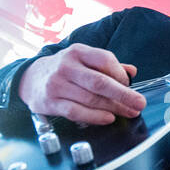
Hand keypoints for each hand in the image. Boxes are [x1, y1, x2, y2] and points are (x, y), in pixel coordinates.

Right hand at [17, 44, 144, 124]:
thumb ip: (107, 65)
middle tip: (139, 103)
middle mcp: (66, 66)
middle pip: (100, 82)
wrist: (30, 78)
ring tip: (127, 113)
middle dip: (123, 95)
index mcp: (78, 51)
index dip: (120, 74)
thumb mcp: (83, 60)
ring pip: (90, 99)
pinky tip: (108, 118)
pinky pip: (76, 112)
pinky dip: (94, 117)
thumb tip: (132, 72)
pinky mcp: (50, 102)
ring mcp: (57, 84)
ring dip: (113, 108)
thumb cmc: (65, 70)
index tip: (129, 85)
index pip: (104, 59)